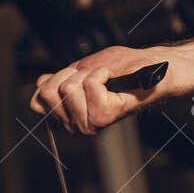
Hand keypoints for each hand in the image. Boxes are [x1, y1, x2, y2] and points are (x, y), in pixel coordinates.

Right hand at [29, 46, 167, 135]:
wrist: (156, 69)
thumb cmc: (125, 67)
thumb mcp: (83, 69)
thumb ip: (60, 79)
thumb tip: (41, 83)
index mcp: (68, 116)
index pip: (37, 100)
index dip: (56, 78)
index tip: (80, 76)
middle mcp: (76, 125)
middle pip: (49, 92)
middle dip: (71, 74)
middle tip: (96, 76)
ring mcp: (90, 123)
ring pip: (67, 88)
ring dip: (87, 73)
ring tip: (105, 78)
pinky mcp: (105, 116)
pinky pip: (89, 84)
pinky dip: (100, 73)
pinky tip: (113, 79)